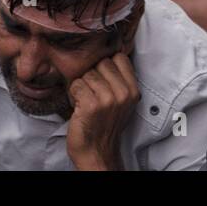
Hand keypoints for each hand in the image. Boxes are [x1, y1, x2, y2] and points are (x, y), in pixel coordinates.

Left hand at [67, 54, 139, 170]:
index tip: (103, 78)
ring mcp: (108, 99)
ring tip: (86, 100)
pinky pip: (76, 84)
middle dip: (93, 75)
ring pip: (87, 73)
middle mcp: (123, 93)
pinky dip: (73, 94)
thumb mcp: (123, 101)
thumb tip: (110, 54)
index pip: (119, 57)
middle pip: (102, 63)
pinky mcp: (91, 105)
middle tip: (93, 92)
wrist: (96, 151)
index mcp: (133, 90)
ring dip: (82, 86)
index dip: (107, 65)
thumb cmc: (105, 125)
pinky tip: (79, 106)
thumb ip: (120, 80)